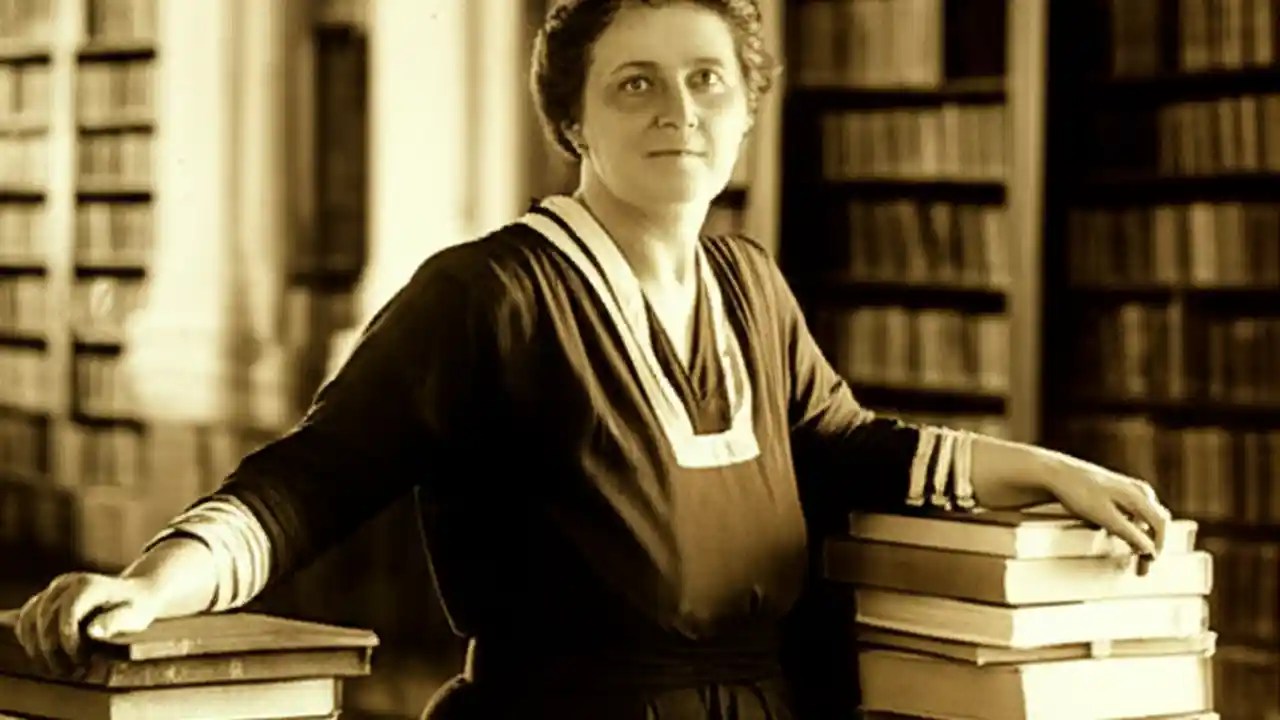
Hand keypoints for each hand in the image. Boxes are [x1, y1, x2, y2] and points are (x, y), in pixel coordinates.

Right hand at [13, 572, 161, 675]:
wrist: (135, 592)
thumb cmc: (137, 608)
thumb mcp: (135, 616)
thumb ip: (115, 622)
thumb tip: (91, 632)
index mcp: (90, 585)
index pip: (68, 611)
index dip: (68, 639)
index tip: (79, 660)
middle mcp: (67, 582)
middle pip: (44, 616)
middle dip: (51, 648)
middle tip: (66, 672)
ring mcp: (54, 589)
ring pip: (30, 618)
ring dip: (36, 647)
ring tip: (55, 668)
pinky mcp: (46, 597)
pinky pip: (26, 618)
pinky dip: (29, 639)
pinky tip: (45, 657)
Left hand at [1042, 455, 1170, 573]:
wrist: (1057, 473)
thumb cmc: (1079, 493)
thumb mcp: (1105, 517)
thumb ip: (1130, 533)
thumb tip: (1150, 549)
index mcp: (1139, 496)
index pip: (1161, 524)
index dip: (1159, 546)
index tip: (1149, 563)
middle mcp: (1139, 490)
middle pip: (1156, 521)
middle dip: (1152, 544)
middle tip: (1141, 566)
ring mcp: (1128, 488)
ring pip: (1144, 517)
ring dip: (1141, 537)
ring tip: (1130, 555)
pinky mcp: (1116, 490)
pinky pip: (1132, 513)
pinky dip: (1130, 528)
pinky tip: (1116, 537)